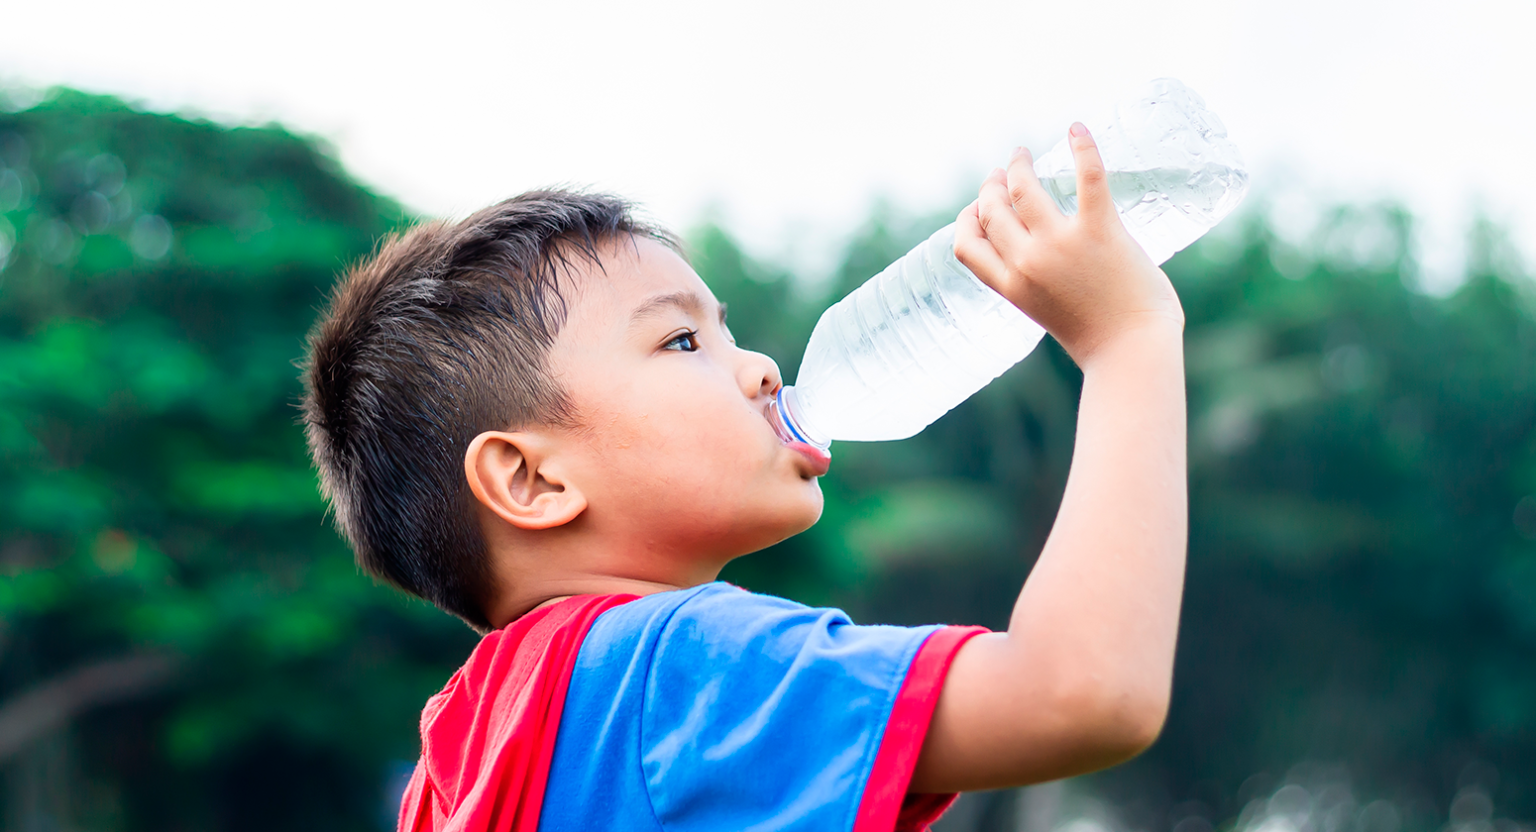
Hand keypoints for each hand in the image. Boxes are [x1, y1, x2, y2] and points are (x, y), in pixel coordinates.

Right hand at [953, 123, 1184, 366]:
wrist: (1132, 351)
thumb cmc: (1101, 340)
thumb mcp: (1048, 313)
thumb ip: (1036, 285)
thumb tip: (1041, 262)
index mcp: (1012, 287)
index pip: (966, 245)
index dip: (967, 220)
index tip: (978, 207)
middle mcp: (1027, 262)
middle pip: (991, 210)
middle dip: (991, 186)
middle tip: (1003, 170)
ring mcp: (1060, 244)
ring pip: (1023, 188)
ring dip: (1018, 165)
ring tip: (1022, 154)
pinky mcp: (1099, 230)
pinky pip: (1086, 177)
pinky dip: (1081, 147)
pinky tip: (1076, 129)